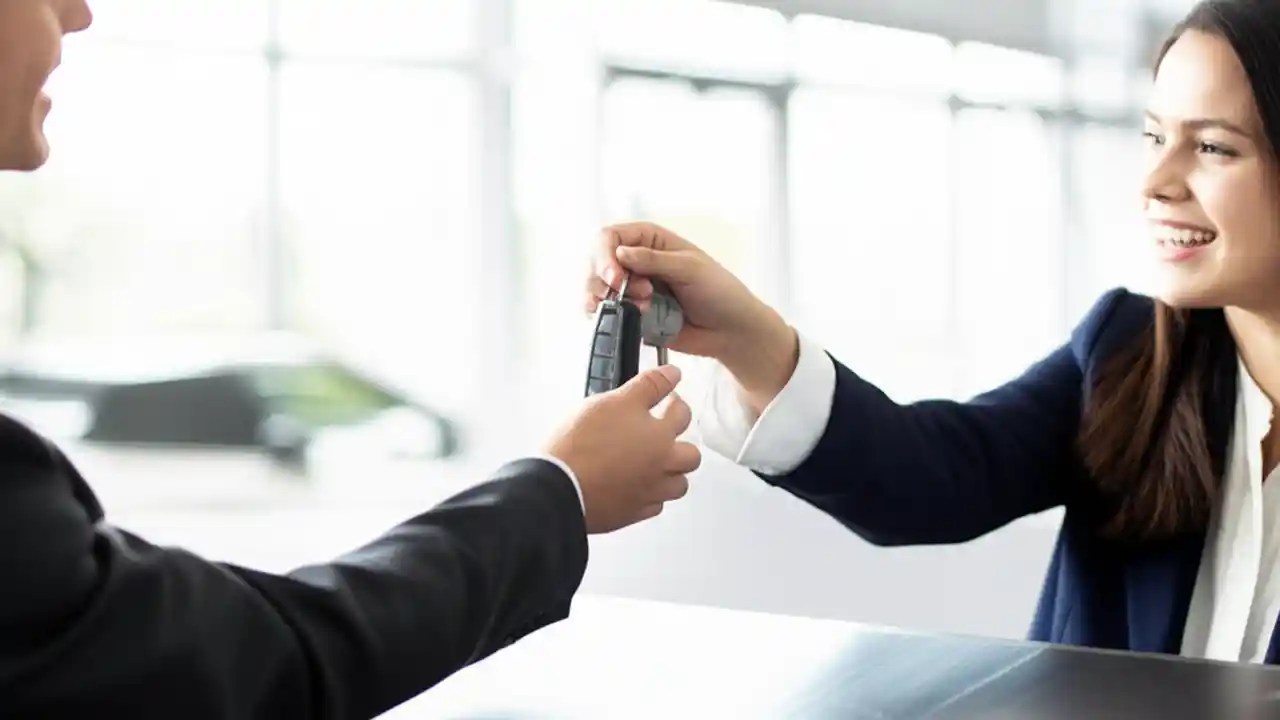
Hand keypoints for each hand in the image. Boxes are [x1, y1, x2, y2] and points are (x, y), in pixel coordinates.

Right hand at [544, 365, 700, 533]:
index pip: (682, 413)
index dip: (674, 400)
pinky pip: (654, 505)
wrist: (560, 488)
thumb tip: (673, 374)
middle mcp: (661, 467)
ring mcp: (649, 493)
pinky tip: (636, 484)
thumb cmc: (583, 444)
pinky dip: (650, 494)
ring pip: (677, 485)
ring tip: (652, 462)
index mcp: (660, 437)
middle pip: (691, 456)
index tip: (667, 396)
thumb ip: (648, 386)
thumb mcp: (614, 402)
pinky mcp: (632, 514)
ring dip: (671, 472)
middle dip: (681, 442)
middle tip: (661, 434)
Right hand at [585, 221, 798, 413]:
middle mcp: (636, 261)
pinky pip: (607, 313)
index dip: (604, 256)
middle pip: (597, 263)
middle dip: (605, 281)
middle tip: (633, 295)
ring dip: (607, 300)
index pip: (610, 237)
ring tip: (640, 309)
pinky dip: (608, 317)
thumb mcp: (689, 268)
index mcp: (649, 240)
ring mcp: (632, 289)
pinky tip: (626, 319)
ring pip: (597, 289)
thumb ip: (653, 260)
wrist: (731, 331)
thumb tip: (620, 253)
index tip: (615, 278)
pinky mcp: (632, 313)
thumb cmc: (719, 292)